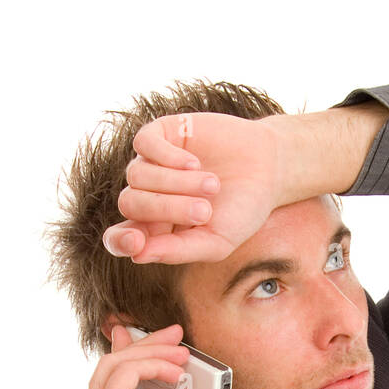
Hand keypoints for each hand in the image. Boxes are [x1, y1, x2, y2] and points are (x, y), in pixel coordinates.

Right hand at [71, 323, 202, 388]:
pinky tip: (175, 372)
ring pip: (116, 364)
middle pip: (109, 367)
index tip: (154, 340)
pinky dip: (154, 365)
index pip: (106, 381)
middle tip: (175, 336)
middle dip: (144, 345)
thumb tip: (175, 383)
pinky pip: (127, 370)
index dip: (128, 353)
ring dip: (154, 352)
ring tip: (183, 353)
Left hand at [102, 110, 284, 264]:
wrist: (268, 169)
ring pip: (137, 175)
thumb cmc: (242, 210)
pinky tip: (195, 164)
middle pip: (130, 203)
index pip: (119, 237)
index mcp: (156, 227)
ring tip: (213, 186)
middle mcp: (148, 194)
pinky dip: (168, 158)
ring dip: (176, 184)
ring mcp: (152, 162)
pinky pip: (144, 145)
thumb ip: (178, 251)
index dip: (120, 241)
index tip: (137, 243)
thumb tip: (137, 255)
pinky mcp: (162, 133)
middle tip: (204, 212)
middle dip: (166, 209)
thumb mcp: (216, 241)